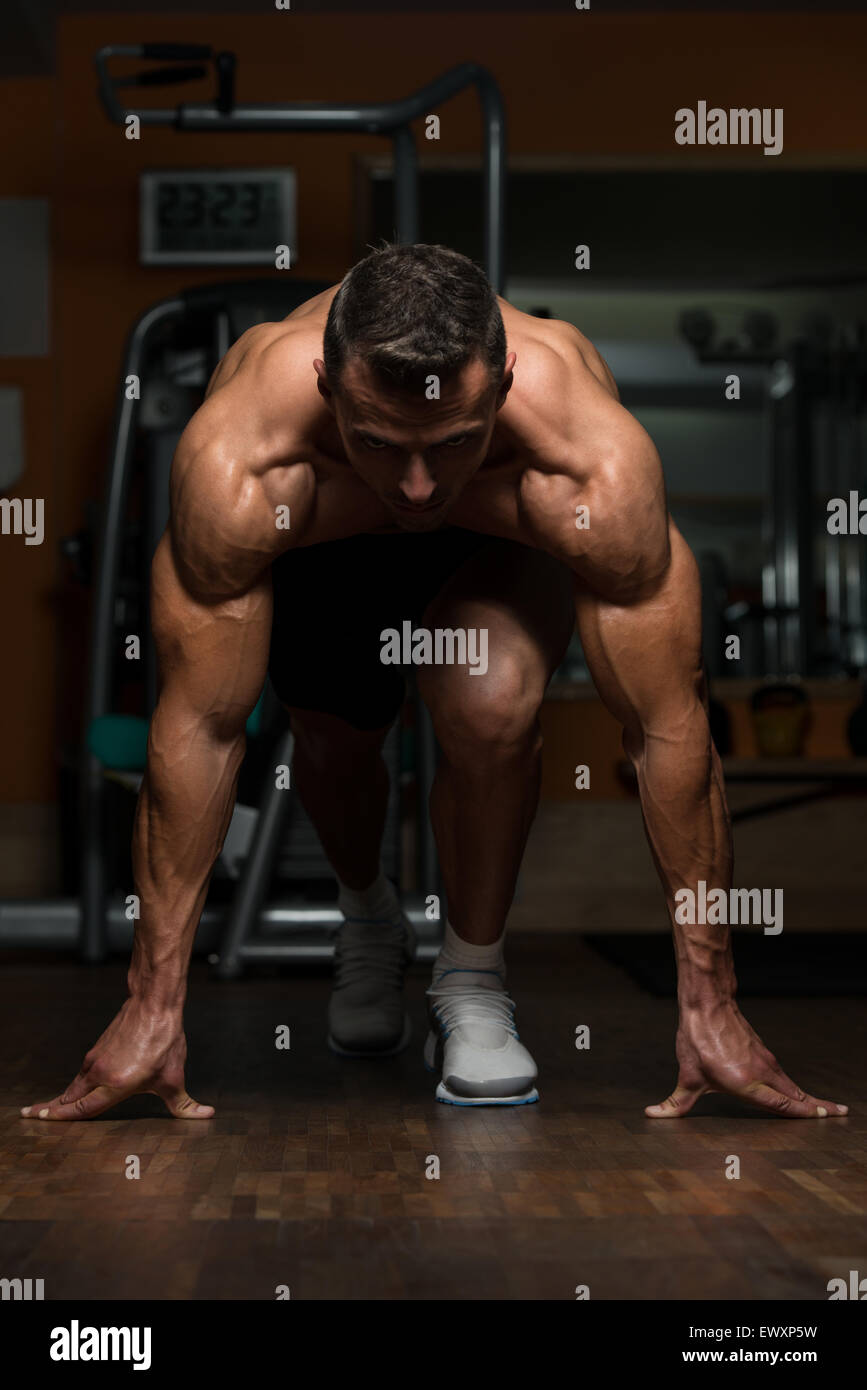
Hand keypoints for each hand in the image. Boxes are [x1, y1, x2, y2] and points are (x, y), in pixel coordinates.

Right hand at [20, 996, 213, 1120]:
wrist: (154, 1004)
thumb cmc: (165, 1040)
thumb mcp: (175, 1077)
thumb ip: (185, 1104)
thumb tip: (206, 1116)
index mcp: (115, 1085)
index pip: (82, 1109)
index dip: (61, 1117)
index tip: (42, 1120)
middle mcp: (100, 1074)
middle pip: (69, 1098)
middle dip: (50, 1109)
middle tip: (32, 1115)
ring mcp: (96, 1060)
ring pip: (75, 1084)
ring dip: (62, 1097)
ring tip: (49, 1107)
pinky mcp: (98, 1049)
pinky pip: (83, 1073)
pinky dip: (76, 1083)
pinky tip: (77, 1089)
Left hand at [645, 999, 847, 1118]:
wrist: (706, 1004)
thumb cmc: (697, 1040)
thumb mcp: (686, 1076)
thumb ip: (674, 1103)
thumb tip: (653, 1115)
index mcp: (747, 1084)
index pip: (782, 1105)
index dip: (805, 1113)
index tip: (826, 1118)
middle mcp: (762, 1073)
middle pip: (796, 1096)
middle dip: (818, 1108)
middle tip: (841, 1115)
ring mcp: (765, 1062)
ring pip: (792, 1085)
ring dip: (809, 1097)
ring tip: (828, 1108)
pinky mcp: (763, 1053)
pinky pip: (783, 1075)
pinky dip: (795, 1087)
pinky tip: (797, 1093)